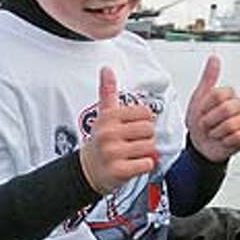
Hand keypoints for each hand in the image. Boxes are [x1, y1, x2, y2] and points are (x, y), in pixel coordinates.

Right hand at [79, 66, 158, 194]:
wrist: (88, 169)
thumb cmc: (101, 140)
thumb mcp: (104, 115)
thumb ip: (108, 92)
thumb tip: (106, 69)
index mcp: (109, 117)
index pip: (145, 112)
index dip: (144, 121)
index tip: (133, 127)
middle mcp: (109, 134)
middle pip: (149, 130)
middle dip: (146, 137)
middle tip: (133, 142)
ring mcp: (113, 153)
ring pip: (150, 147)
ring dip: (146, 153)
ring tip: (132, 154)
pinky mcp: (118, 171)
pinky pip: (147, 164)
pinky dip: (144, 166)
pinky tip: (133, 165)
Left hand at [185, 55, 239, 162]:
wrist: (200, 145)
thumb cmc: (200, 123)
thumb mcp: (199, 98)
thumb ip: (208, 78)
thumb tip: (214, 58)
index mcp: (229, 95)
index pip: (219, 94)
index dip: (206, 106)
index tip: (202, 111)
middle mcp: (239, 106)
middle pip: (226, 108)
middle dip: (210, 120)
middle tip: (207, 124)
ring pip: (231, 124)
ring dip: (216, 131)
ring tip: (214, 132)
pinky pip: (238, 136)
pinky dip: (225, 141)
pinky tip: (223, 139)